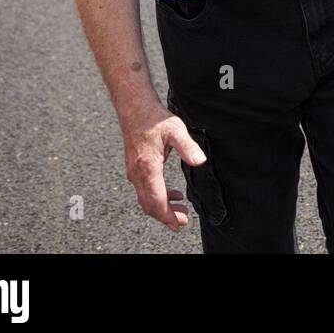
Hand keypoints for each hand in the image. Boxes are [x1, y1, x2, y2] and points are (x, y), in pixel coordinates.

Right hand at [119, 99, 206, 231]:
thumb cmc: (154, 119)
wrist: (134, 109)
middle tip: (182, 221)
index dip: (167, 215)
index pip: (156, 200)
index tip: (179, 223)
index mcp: (148, 166)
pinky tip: (171, 193)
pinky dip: (156, 197)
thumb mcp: (176, 130)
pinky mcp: (134, 168)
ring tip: (180, 208)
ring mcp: (133, 171)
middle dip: (165, 216)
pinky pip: (144, 190)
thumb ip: (188, 147)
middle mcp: (137, 173)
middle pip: (148, 204)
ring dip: (161, 207)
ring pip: (145, 199)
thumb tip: (200, 161)